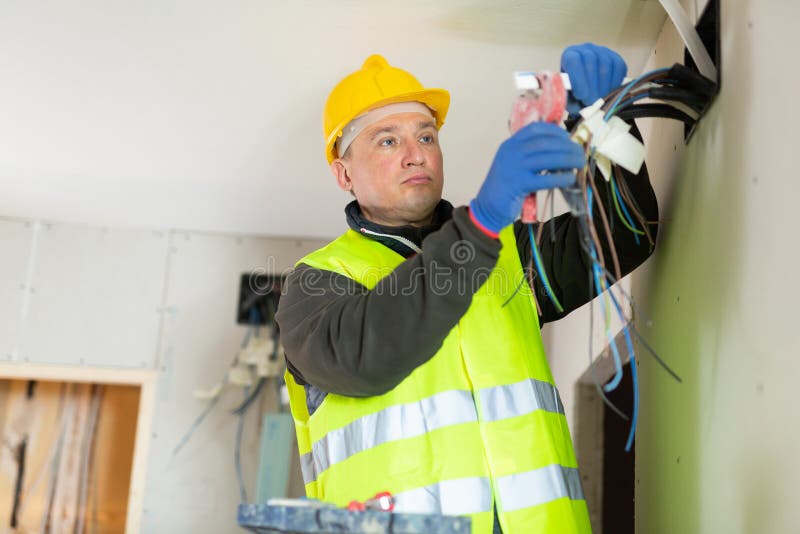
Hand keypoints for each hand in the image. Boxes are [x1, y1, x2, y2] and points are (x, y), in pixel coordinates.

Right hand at [469, 122, 583, 233]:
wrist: (488, 206)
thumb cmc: (505, 186)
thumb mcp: (512, 163)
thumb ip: (529, 155)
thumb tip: (560, 150)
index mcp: (510, 145)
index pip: (535, 129)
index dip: (555, 131)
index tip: (567, 137)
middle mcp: (511, 152)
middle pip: (545, 143)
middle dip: (566, 146)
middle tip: (580, 152)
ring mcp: (514, 168)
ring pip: (547, 159)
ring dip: (568, 160)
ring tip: (580, 163)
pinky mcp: (519, 185)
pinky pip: (545, 179)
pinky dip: (561, 178)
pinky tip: (570, 179)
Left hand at [561, 43, 626, 109]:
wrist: (587, 90)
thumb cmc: (574, 92)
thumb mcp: (568, 97)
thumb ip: (570, 99)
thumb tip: (579, 106)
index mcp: (570, 55)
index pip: (573, 60)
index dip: (578, 79)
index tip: (581, 96)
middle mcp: (586, 49)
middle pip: (591, 63)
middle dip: (592, 86)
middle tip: (591, 102)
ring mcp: (603, 51)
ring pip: (606, 66)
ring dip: (603, 87)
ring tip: (599, 99)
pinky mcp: (616, 58)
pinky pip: (619, 67)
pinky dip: (615, 83)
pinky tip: (610, 92)